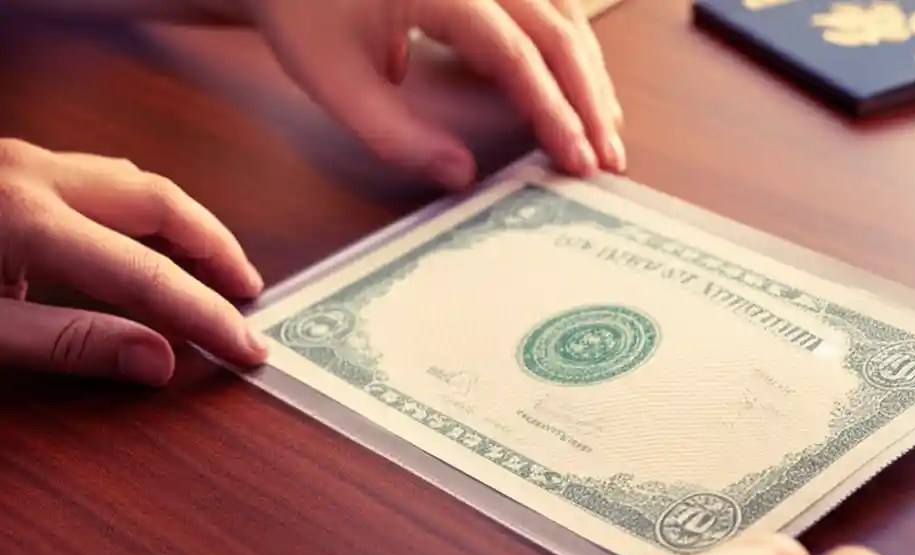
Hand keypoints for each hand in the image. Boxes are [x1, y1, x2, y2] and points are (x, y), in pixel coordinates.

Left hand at [0, 139, 266, 385]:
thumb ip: (65, 344)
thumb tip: (157, 361)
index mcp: (23, 220)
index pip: (144, 273)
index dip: (205, 314)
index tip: (247, 347)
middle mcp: (31, 175)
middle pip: (160, 201)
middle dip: (216, 248)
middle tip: (247, 293)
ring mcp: (21, 161)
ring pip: (134, 181)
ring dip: (185, 225)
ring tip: (211, 271)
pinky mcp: (10, 164)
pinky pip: (100, 177)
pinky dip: (143, 211)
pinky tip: (147, 242)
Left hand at [247, 0, 624, 189]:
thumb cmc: (303, 8)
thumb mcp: (333, 78)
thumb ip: (395, 134)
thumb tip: (461, 176)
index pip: (517, 55)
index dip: (553, 110)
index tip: (576, 158)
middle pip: (558, 33)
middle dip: (590, 100)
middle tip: (609, 160)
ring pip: (564, 17)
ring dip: (590, 76)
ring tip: (606, 133)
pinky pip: (549, 9)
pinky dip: (571, 53)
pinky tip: (579, 91)